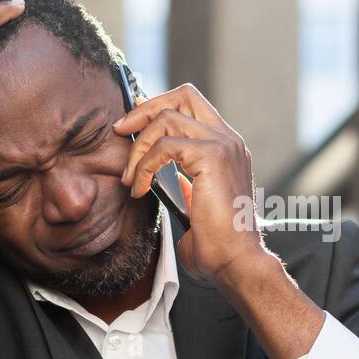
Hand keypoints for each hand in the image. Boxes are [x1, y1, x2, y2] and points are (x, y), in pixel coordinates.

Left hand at [114, 83, 266, 282]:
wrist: (236, 262)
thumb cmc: (218, 244)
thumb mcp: (196, 203)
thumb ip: (184, 181)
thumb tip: (157, 171)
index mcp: (228, 147)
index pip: (192, 105)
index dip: (158, 107)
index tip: (132, 126)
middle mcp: (228, 140)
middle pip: (182, 96)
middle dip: (145, 109)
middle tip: (121, 130)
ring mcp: (223, 145)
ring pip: (167, 118)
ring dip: (139, 147)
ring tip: (131, 177)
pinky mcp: (212, 156)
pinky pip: (164, 145)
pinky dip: (144, 165)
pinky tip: (141, 188)